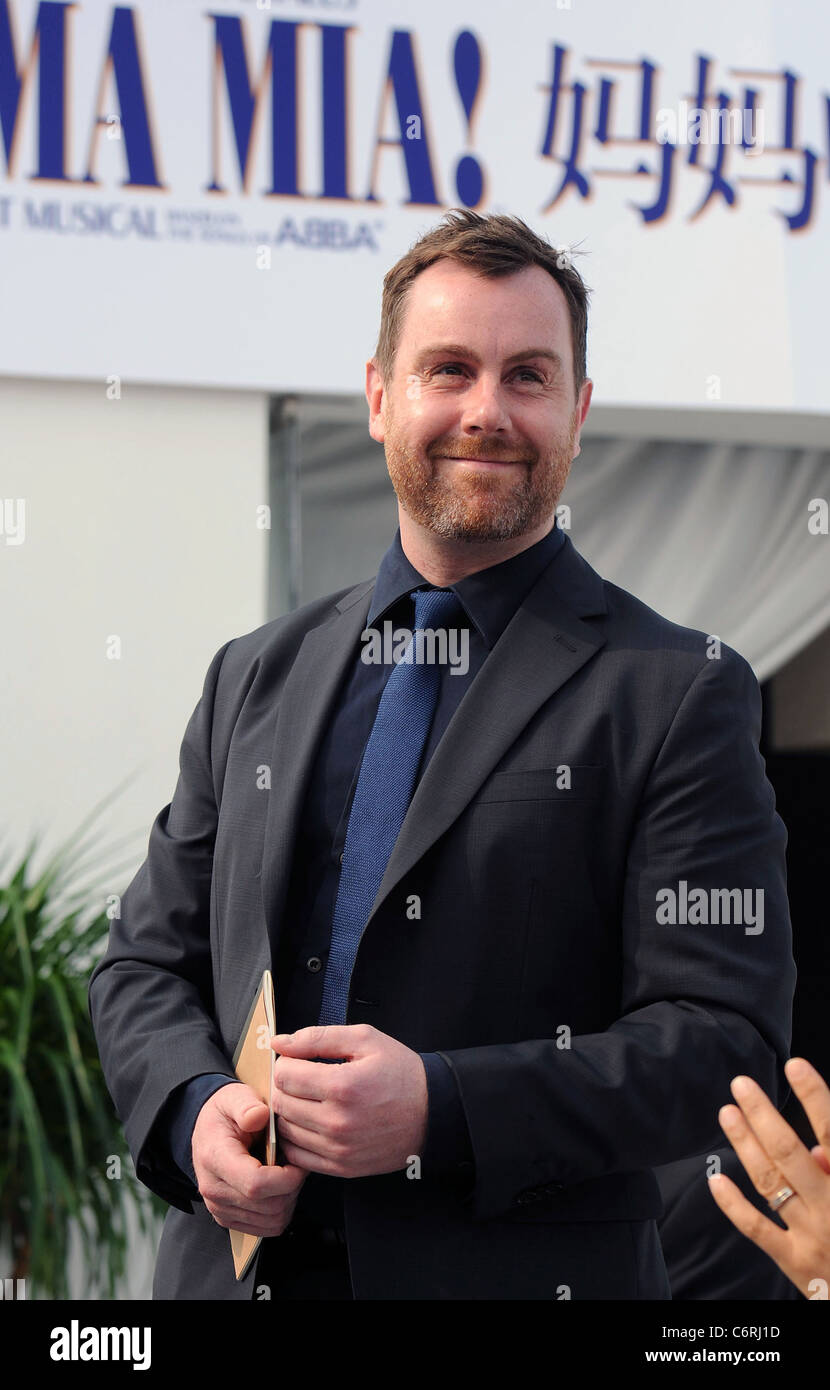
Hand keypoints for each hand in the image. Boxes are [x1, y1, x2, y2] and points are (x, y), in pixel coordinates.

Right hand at [191, 1082, 306, 1236]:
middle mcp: (213, 1190)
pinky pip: (266, 1228)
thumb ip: (247, 1105)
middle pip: (269, 1207)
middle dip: (293, 1187)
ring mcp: (219, 1208)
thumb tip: (258, 1116)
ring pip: (272, 1222)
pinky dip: (280, 1211)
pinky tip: (278, 1188)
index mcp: (215, 1159)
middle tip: (296, 1164)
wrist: (207, 1130)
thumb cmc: (226, 1113)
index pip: (256, 1184)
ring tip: (287, 1174)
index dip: (287, 1177)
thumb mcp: (235, 1097)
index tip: (298, 1161)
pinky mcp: (227, 1219)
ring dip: (289, 1200)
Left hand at [270, 1024, 427, 1177]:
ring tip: (307, 1100)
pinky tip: (311, 1124)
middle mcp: (338, 1122)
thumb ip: (317, 1038)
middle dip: (284, 1087)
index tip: (297, 1062)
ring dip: (289, 1113)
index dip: (286, 1063)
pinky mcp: (342, 1167)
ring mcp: (339, 1149)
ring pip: (285, 1130)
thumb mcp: (365, 1040)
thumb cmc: (401, 1073)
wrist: (433, 1112)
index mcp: (343, 1086)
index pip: (284, 1076)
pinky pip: (298, 1156)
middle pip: (280, 1103)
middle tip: (301, 1079)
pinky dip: (296, 1139)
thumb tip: (279, 1043)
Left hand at [707, 1058, 829, 1298]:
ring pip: (769, 1183)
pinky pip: (757, 1229)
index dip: (814, 1097)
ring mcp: (810, 1237)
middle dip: (763, 1114)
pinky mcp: (794, 1262)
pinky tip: (716, 1178)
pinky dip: (733, 1203)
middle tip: (741, 1084)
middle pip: (790, 1153)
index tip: (796, 1066)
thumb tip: (817, 1149)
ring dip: (745, 1145)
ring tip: (727, 1113)